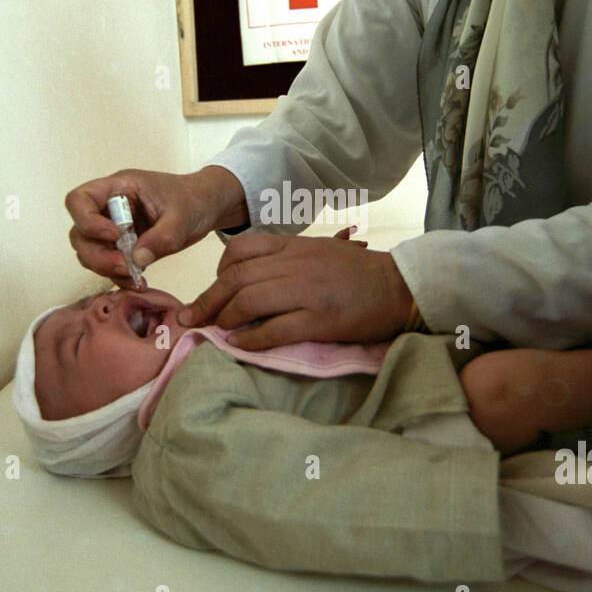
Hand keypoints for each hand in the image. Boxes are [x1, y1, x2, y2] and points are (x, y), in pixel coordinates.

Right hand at [66, 166, 246, 286]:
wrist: (206, 207)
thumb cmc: (192, 199)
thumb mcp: (182, 215)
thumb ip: (162, 237)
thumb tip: (137, 260)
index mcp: (118, 188)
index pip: (79, 199)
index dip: (87, 220)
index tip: (115, 235)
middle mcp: (108, 208)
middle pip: (80, 233)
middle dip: (98, 254)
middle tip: (125, 266)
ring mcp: (113, 228)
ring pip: (89, 252)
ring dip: (106, 268)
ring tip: (134, 277)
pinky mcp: (122, 246)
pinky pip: (108, 264)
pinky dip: (118, 276)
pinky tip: (139, 283)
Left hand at [176, 231, 413, 348]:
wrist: (400, 286)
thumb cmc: (359, 272)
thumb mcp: (319, 251)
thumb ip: (285, 260)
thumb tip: (247, 280)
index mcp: (295, 246)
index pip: (240, 250)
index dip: (217, 271)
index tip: (213, 289)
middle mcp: (296, 264)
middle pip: (237, 278)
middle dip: (208, 300)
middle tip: (191, 318)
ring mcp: (308, 292)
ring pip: (249, 301)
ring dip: (225, 319)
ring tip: (216, 331)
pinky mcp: (320, 320)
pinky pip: (275, 329)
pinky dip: (250, 339)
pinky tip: (239, 345)